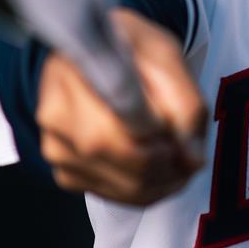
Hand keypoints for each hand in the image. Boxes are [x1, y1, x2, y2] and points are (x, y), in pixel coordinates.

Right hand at [35, 7, 207, 204]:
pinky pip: (113, 196)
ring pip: (124, 184)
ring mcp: (56, 145)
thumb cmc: (131, 52)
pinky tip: (155, 170)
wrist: (94, 54)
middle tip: (187, 153)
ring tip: (177, 160)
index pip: (126, 109)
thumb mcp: (167, 58)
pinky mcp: (63, 171)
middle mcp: (58, 109)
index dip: (162, 131)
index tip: (181, 138)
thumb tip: (192, 161)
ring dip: (164, 181)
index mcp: (81, 69)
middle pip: (126, 155)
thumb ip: (187, 105)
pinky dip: (144, 191)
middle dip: (169, 163)